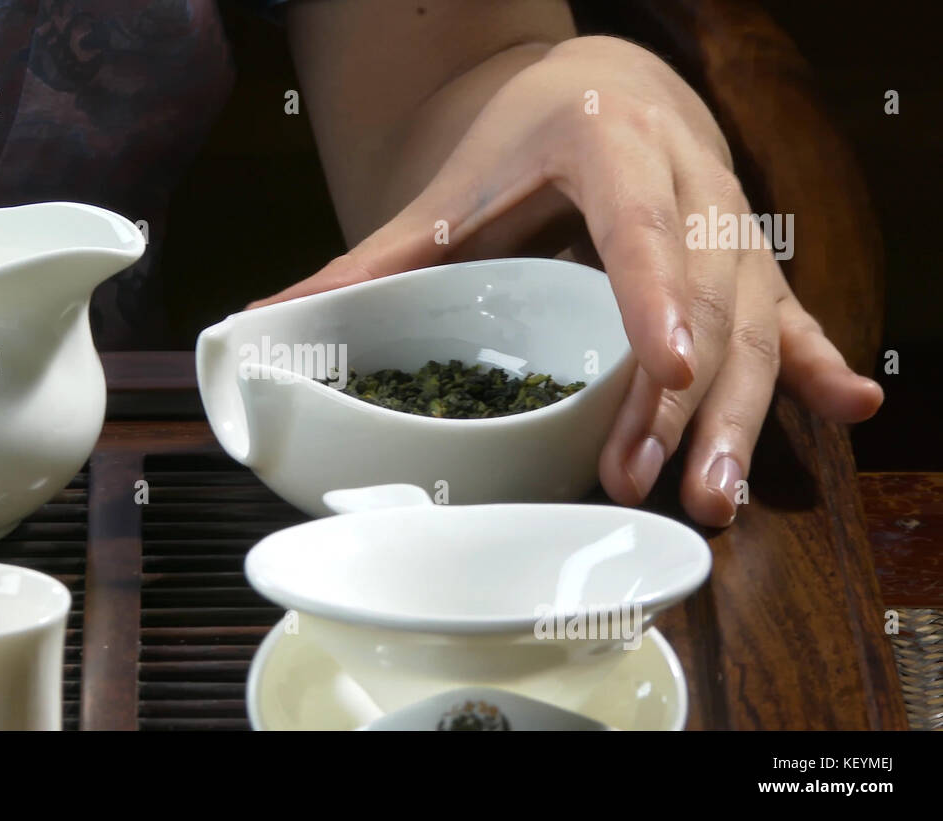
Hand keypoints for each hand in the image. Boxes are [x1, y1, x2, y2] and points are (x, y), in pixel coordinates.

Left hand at [250, 36, 882, 525]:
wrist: (601, 81)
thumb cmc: (520, 134)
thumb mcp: (451, 190)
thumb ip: (371, 260)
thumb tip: (263, 320)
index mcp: (608, 143)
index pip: (636, 225)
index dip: (653, 296)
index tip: (663, 368)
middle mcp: (688, 175)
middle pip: (702, 292)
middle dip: (683, 397)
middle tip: (650, 480)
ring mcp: (727, 218)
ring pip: (757, 315)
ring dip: (743, 411)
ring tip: (718, 494)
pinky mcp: (748, 254)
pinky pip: (788, 310)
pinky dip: (811, 363)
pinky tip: (849, 409)